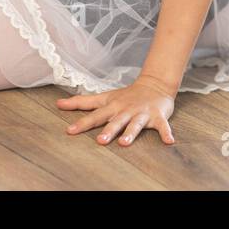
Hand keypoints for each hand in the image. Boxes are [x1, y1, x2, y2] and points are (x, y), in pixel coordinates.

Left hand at [57, 76, 177, 145]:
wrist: (154, 84)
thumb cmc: (126, 95)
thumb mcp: (104, 97)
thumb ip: (82, 102)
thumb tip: (58, 103)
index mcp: (112, 107)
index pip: (95, 115)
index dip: (82, 123)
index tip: (70, 131)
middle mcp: (126, 110)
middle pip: (116, 121)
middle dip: (108, 131)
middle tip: (100, 141)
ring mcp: (142, 113)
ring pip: (135, 124)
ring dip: (131, 133)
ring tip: (125, 143)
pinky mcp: (158, 116)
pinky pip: (163, 126)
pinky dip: (166, 133)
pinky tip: (169, 141)